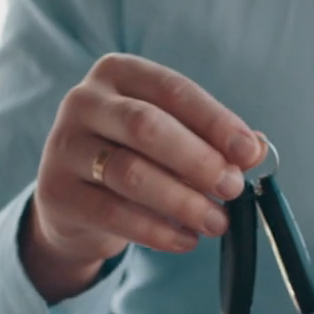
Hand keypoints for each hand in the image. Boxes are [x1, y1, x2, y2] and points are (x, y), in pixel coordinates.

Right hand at [23, 54, 267, 301]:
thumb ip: (210, 139)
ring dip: (182, 201)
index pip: (173, 90)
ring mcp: (64, 146)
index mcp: (117, 73)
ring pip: (130, 174)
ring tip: (215, 221)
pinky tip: (186, 240)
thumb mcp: (170, 139)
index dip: (215, 122)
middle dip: (198, 161)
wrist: (74, 202)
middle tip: (232, 189)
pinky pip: (113, 214)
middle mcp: (84, 102)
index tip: (248, 153)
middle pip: (147, 127)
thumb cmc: (134, 158)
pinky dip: (158, 231)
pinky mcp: (57, 192)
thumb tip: (256, 150)